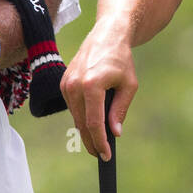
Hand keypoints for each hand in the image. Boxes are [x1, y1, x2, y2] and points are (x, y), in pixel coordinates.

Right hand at [60, 20, 137, 160]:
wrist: (106, 36)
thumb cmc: (121, 60)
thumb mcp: (129, 86)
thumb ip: (120, 110)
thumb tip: (115, 133)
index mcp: (91, 85)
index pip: (93, 123)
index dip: (100, 142)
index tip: (106, 156)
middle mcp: (74, 85)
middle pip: (81, 124)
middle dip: (92, 141)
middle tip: (102, 155)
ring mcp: (66, 84)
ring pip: (75, 117)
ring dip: (86, 130)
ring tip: (99, 141)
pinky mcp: (63, 83)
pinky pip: (72, 107)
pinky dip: (82, 116)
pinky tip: (92, 123)